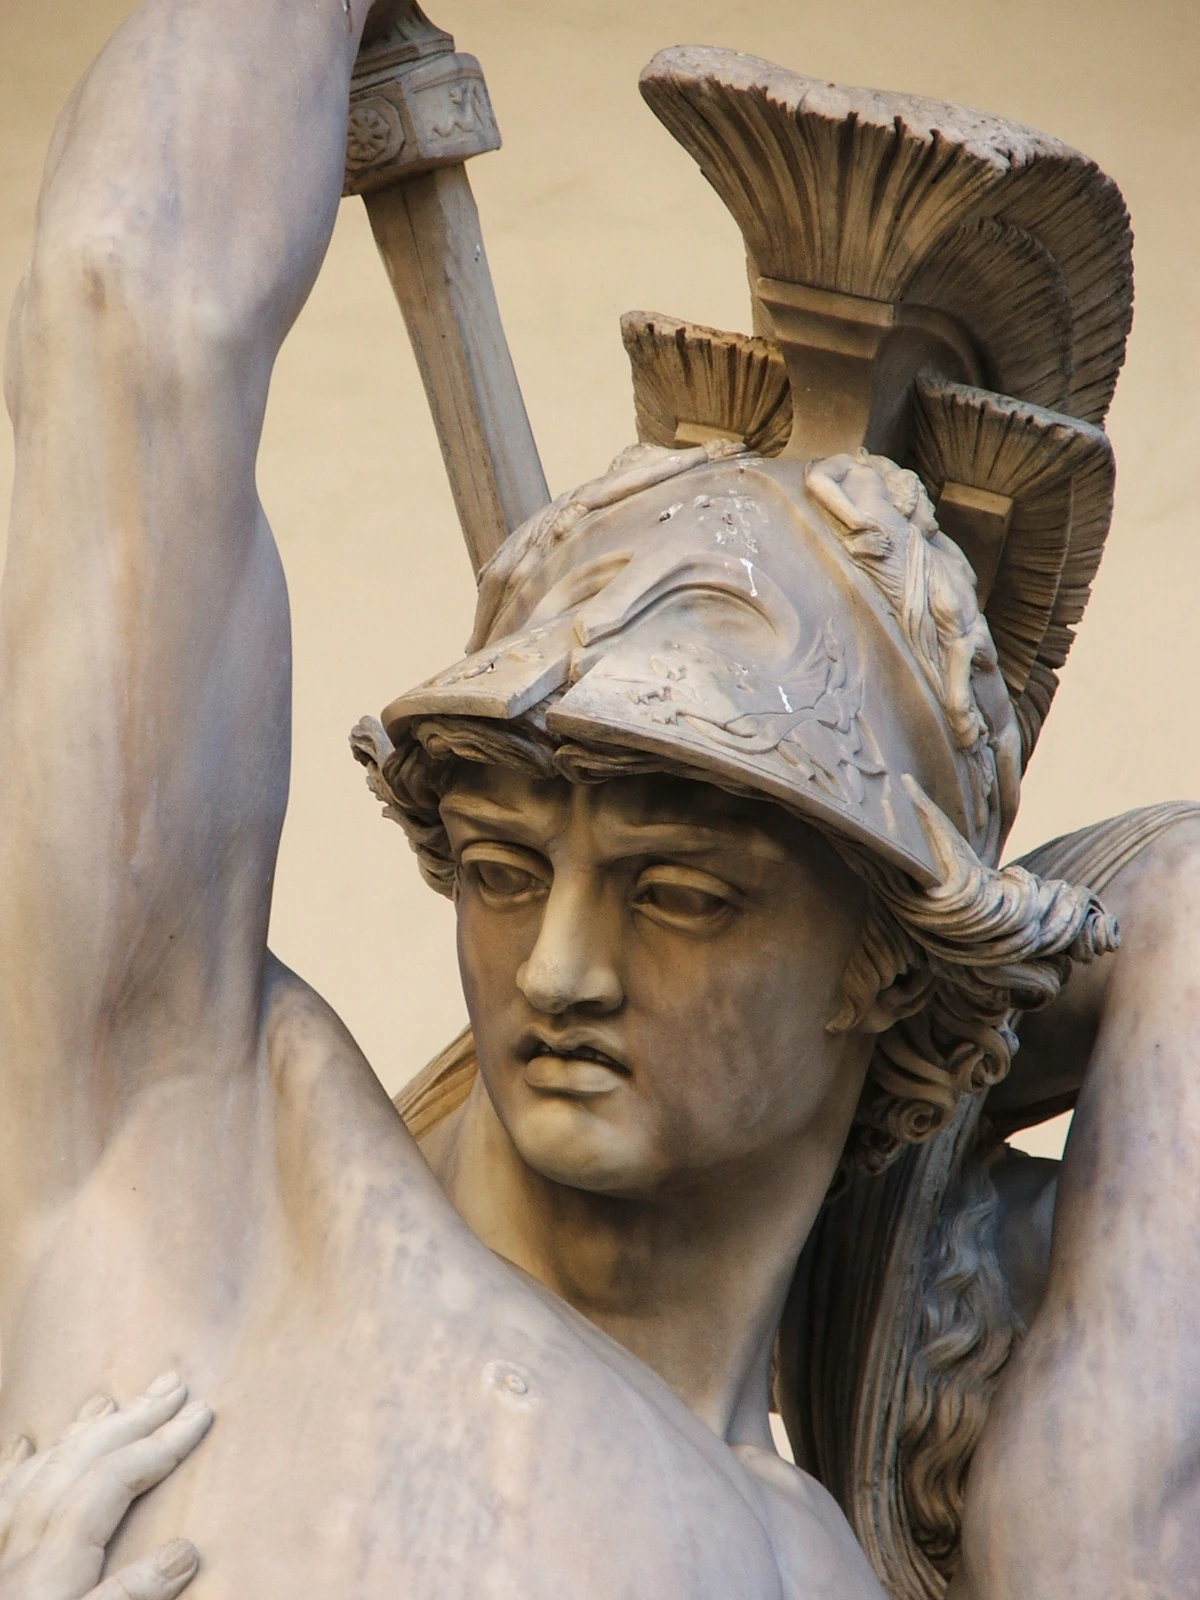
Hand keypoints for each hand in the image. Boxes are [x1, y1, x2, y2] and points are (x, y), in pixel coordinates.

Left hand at [0, 1373, 212, 1599]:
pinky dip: (15, 1466)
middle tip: (172, 1384)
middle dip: (130, 1419)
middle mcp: (16, 1545)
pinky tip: (23, 1446)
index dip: (162, 1443)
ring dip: (78, 1433)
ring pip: (36, 1471)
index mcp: (52, 1566)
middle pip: (78, 1461)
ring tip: (110, 1402)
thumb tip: (185, 1551)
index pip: (116, 1479)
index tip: (203, 1412)